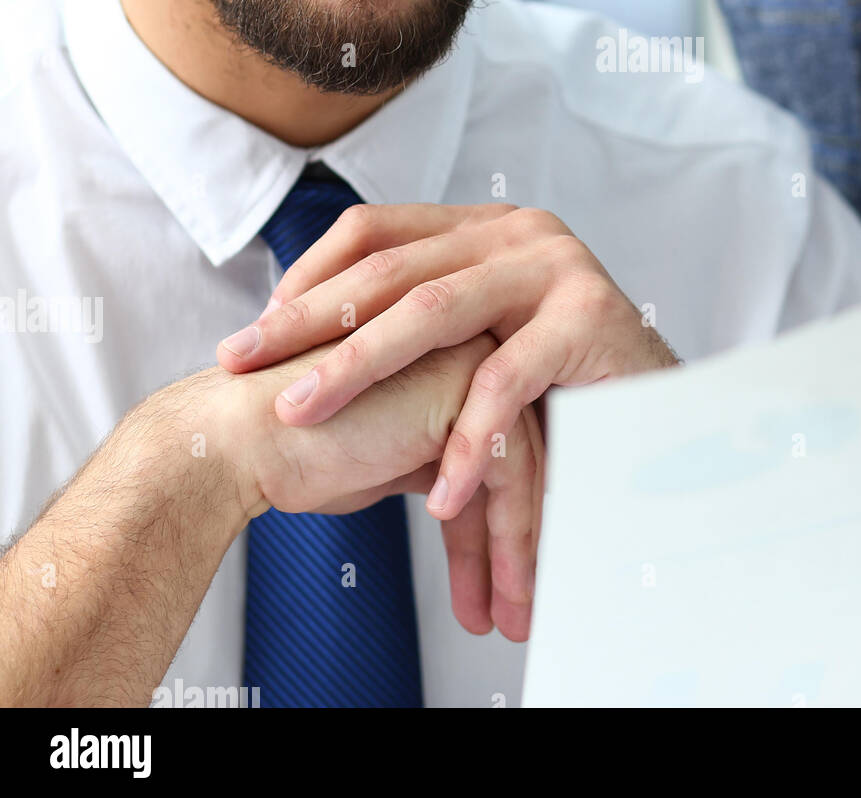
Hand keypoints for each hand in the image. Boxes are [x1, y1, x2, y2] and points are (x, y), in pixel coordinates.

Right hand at [189, 333, 542, 640]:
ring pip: (521, 465)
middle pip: (513, 455)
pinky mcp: (466, 382)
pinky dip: (500, 530)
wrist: (239, 438)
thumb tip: (474, 507)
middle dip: (513, 543)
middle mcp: (465, 347)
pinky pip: (508, 467)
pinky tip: (481, 579)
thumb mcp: (387, 460)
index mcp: (445, 359)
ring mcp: (470, 355)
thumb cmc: (295, 448)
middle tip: (514, 607)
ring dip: (515, 551)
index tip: (497, 581)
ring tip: (505, 612)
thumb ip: (434, 462)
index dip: (495, 523)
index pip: (492, 447)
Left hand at [216, 203, 678, 524]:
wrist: (669, 404)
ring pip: (434, 311)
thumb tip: (312, 325)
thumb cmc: (564, 380)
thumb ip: (425, 314)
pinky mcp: (589, 317)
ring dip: (358, 365)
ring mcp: (556, 268)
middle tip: (241, 363)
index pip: (376, 228)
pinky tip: (432, 493)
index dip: (309, 272)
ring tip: (302, 414)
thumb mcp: (485, 332)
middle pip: (390, 268)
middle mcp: (517, 233)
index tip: (258, 326)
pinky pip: (507, 380)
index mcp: (484, 228)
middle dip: (307, 320)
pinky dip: (464, 439)